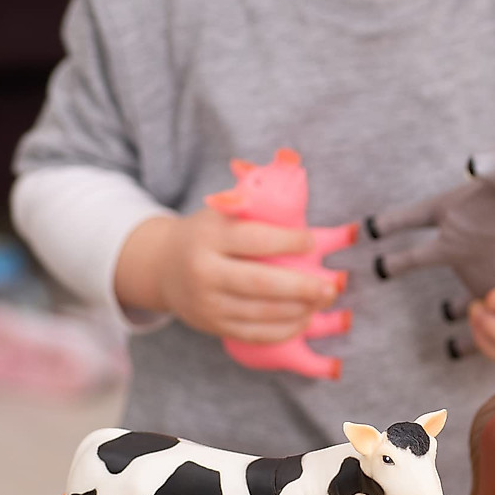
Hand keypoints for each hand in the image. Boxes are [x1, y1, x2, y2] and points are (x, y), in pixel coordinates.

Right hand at [115, 209, 340, 342]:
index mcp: (209, 235)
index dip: (288, 241)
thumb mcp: (222, 210)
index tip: (312, 241)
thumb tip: (292, 161)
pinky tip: (304, 318)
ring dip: (299, 309)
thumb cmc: (208, 233)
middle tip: (332, 286)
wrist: (162, 267)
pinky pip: (254, 333)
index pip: (254, 239)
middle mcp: (205, 271)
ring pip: (261, 312)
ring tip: (324, 299)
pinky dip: (284, 329)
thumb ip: (253, 194)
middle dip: (302, 287)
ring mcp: (207, 302)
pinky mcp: (213, 325)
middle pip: (260, 283)